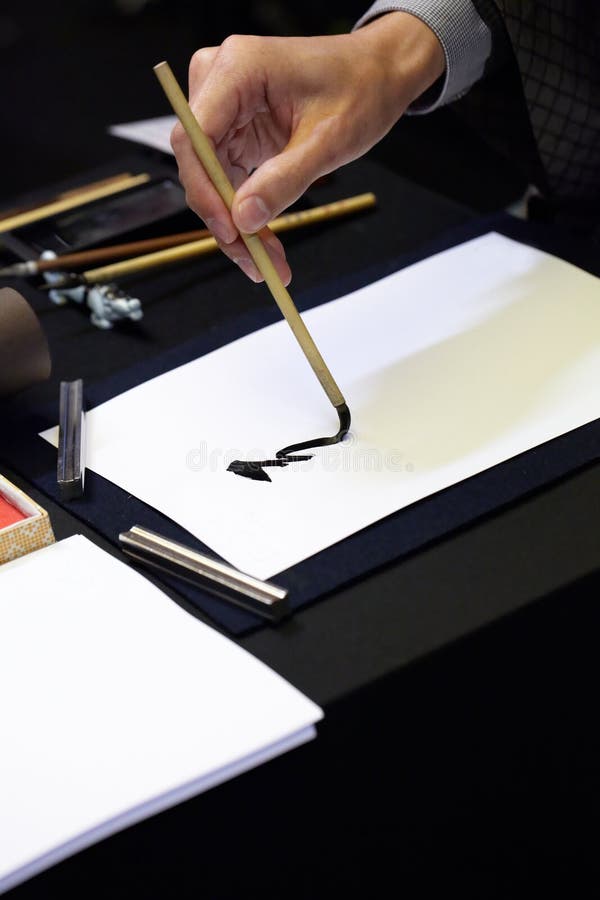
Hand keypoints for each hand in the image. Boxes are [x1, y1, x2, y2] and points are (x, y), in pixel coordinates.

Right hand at [171, 13, 444, 283]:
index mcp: (237, 68)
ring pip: (212, 180)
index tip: (231, 232)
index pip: (195, 138)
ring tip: (269, 263)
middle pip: (200, 164)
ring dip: (236, 225)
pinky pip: (228, 179)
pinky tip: (265, 243)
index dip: (205, 190)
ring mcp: (224, 106)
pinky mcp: (235, 129)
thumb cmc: (360, 88)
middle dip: (225, 219)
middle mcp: (220, 82)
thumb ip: (283, 180)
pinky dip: (245, 213)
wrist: (378, 72)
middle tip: (257, 264)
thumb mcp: (328, 140)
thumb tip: (244, 220)